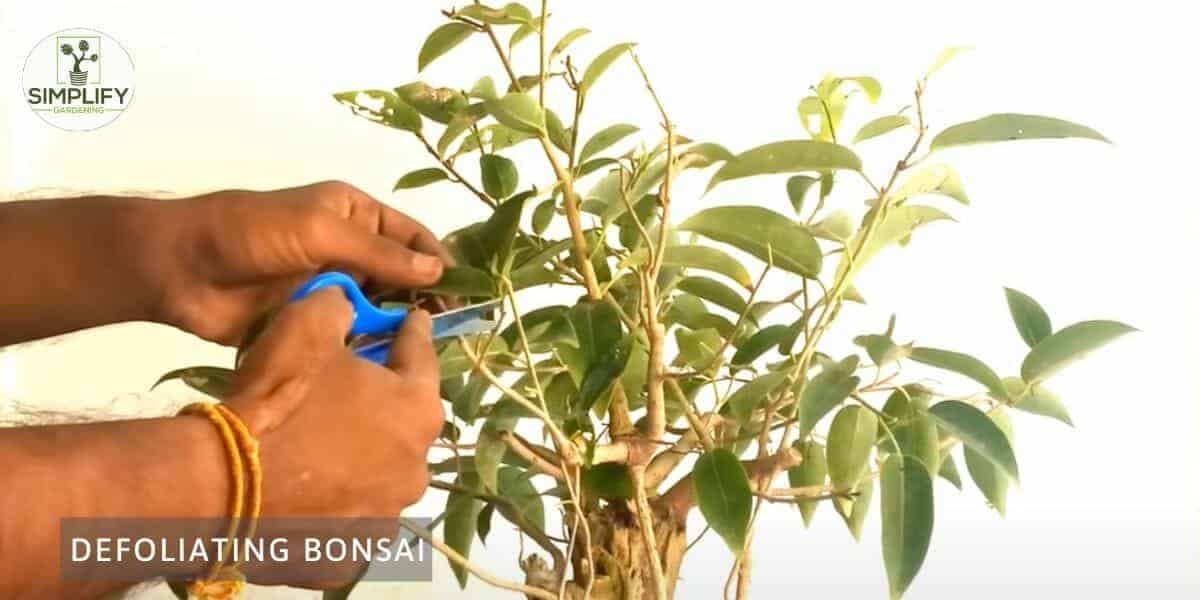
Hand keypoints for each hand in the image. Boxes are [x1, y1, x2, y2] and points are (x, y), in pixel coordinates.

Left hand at [153, 180, 450, 343]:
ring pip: (376, 310)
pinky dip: (365, 349)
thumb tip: (438, 271)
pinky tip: (386, 368)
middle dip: (423, 298)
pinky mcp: (309, 324)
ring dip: (396, 327)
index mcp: (353, 216)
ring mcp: (328, 290)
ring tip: (420, 353)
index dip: (438, 261)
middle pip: (399, 277)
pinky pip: (347, 337)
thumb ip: (379, 253)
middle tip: (444, 330)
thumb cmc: (251, 234)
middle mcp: (346, 252)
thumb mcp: (320, 231)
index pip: (410, 237)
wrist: (179, 269)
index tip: (462, 292)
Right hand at [222, 287, 441, 584]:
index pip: (421, 356)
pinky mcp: (350, 551)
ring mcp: (385, 515)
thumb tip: (345, 300)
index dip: (411, 331)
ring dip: (362, 454)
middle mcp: (415, 468)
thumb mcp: (307, 326)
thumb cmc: (279, 399)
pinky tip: (308, 487)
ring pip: (380, 472)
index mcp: (416, 410)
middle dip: (385, 399)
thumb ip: (338, 306)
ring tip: (324, 440)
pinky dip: (334, 499)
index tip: (413, 318)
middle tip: (352, 385)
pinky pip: (348, 515)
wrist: (221, 484)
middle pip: (405, 421)